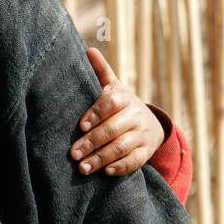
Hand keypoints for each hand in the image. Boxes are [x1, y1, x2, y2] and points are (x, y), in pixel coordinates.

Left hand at [70, 49, 164, 176]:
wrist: (150, 123)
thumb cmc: (121, 105)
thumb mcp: (113, 88)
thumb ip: (101, 72)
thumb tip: (89, 50)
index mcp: (124, 98)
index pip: (110, 104)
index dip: (96, 114)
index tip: (81, 126)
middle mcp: (135, 116)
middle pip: (113, 130)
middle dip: (92, 142)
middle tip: (73, 154)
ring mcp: (142, 135)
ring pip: (122, 148)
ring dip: (101, 159)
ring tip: (82, 168)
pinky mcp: (146, 152)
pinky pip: (135, 161)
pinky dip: (121, 167)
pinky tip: (106, 172)